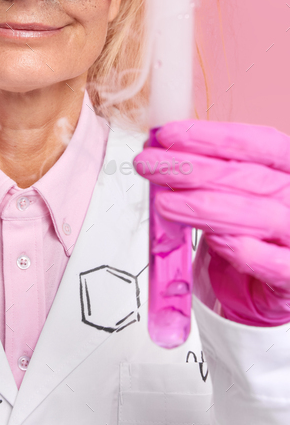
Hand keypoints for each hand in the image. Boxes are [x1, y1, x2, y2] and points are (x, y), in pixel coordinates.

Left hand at [134, 120, 289, 326]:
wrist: (272, 289)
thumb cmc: (252, 235)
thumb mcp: (231, 196)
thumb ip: (208, 174)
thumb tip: (160, 151)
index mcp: (289, 170)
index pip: (260, 144)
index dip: (213, 137)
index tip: (169, 134)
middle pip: (250, 177)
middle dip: (193, 169)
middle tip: (150, 165)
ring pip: (256, 215)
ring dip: (202, 207)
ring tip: (162, 203)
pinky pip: (268, 261)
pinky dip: (237, 248)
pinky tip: (210, 239)